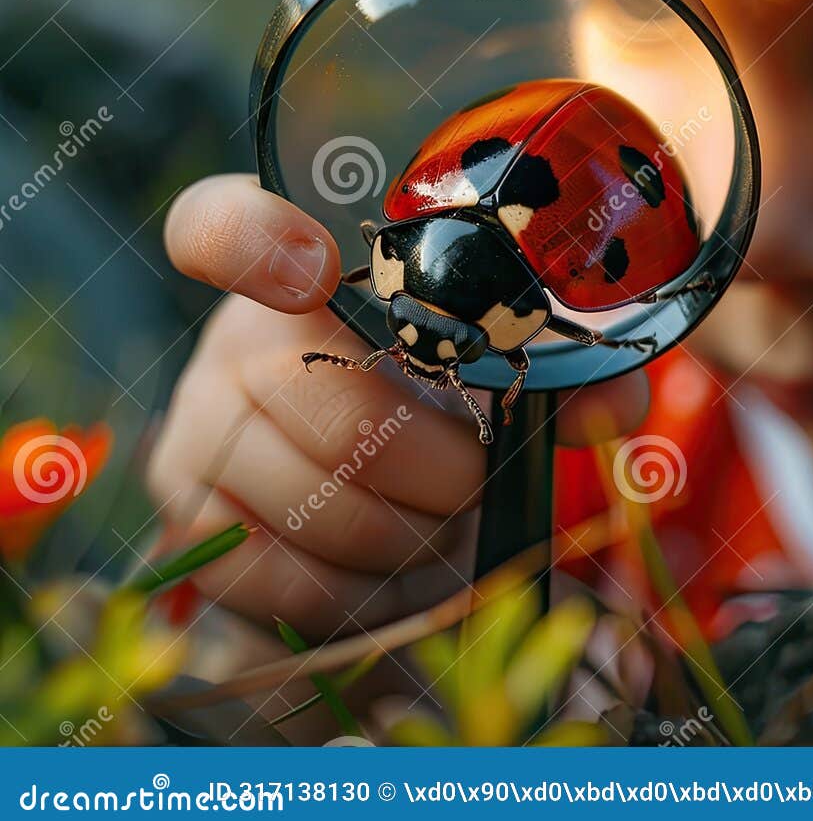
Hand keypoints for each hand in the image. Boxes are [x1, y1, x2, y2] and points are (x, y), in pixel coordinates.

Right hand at [147, 174, 647, 638]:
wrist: (364, 501)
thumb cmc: (435, 406)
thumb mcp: (498, 369)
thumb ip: (563, 370)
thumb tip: (610, 407)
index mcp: (298, 280)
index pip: (220, 226)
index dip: (253, 241)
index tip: (312, 269)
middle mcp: (227, 354)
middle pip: (338, 418)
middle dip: (441, 470)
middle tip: (478, 481)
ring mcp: (194, 447)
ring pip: (322, 513)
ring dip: (416, 539)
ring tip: (447, 528)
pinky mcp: (197, 538)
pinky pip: (287, 585)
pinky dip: (366, 594)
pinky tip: (398, 574)